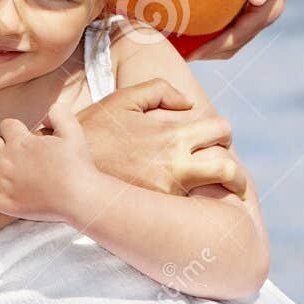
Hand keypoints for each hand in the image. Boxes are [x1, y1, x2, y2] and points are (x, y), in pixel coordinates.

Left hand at [0, 104, 98, 222]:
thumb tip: (48, 109)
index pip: (6, 124)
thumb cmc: (78, 165)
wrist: (80, 197)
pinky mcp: (1, 203)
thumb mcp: (73, 131)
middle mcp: (8, 160)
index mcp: (23, 142)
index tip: (19, 135)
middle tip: (3, 149)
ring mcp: (3, 182)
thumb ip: (59, 113)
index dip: (12, 128)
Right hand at [76, 78, 247, 195]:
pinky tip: (192, 209)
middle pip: (229, 168)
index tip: (218, 139)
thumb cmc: (94, 131)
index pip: (221, 131)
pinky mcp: (156, 212)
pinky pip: (189, 211)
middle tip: (232, 177)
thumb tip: (189, 104)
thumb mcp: (125, 99)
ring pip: (215, 194)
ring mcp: (167, 192)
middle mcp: (175, 165)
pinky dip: (196, 208)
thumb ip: (160, 91)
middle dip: (236, 172)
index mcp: (171, 134)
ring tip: (223, 197)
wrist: (66, 171)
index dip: (224, 133)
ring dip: (223, 193)